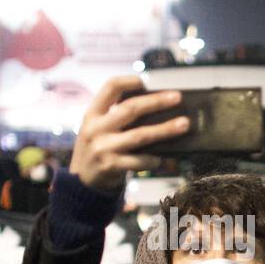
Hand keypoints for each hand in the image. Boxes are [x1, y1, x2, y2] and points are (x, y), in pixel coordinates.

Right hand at [69, 76, 185, 192]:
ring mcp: (103, 148)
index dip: (129, 81)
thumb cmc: (97, 149)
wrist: (80, 182)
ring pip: (140, 135)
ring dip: (164, 129)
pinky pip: (139, 161)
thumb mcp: (97, 128)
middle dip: (156, 102)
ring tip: (183, 124)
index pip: (110, 88)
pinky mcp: (111, 166)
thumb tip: (155, 105)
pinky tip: (163, 158)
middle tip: (177, 97)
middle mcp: (96, 129)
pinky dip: (153, 159)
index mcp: (92, 114)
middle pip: (130, 109)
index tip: (146, 81)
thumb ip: (115, 116)